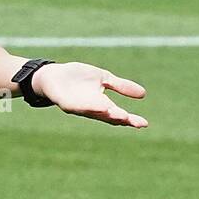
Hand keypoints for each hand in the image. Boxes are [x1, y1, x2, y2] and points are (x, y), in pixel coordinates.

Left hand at [31, 62, 147, 127]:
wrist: (54, 74)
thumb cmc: (79, 77)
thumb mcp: (104, 79)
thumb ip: (121, 86)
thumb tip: (144, 94)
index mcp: (101, 104)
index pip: (118, 114)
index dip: (131, 120)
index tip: (144, 124)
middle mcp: (91, 109)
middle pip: (108, 117)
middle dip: (121, 119)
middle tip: (135, 123)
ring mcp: (79, 107)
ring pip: (95, 113)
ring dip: (108, 114)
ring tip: (122, 115)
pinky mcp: (66, 103)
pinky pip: (79, 106)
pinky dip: (90, 107)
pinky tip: (101, 106)